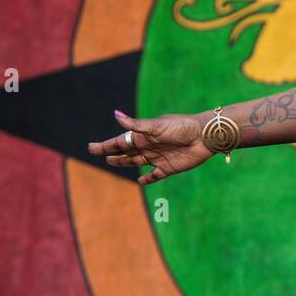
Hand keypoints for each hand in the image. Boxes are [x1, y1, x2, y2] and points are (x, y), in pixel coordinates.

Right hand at [87, 109, 212, 185]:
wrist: (205, 136)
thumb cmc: (182, 127)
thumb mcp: (157, 126)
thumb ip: (136, 125)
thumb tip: (115, 115)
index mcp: (144, 135)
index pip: (120, 141)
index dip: (106, 145)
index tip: (91, 147)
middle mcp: (149, 146)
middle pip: (126, 152)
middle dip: (112, 153)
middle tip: (99, 154)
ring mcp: (158, 158)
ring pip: (136, 162)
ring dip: (124, 162)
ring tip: (112, 162)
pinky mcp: (169, 168)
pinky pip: (155, 176)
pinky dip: (147, 179)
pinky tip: (139, 181)